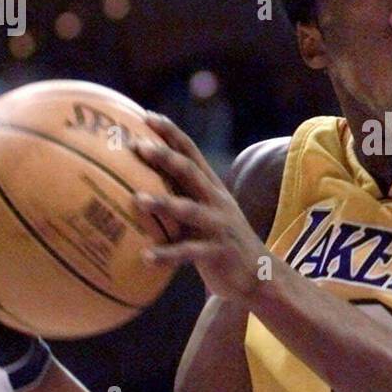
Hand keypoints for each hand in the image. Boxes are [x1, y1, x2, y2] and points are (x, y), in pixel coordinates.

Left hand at [133, 113, 262, 300]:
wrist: (259, 275)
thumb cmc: (218, 242)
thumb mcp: (202, 214)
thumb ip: (178, 198)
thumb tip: (132, 186)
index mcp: (211, 187)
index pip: (191, 151)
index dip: (170, 133)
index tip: (146, 116)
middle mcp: (217, 201)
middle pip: (191, 171)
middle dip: (165, 156)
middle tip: (138, 146)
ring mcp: (219, 225)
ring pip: (190, 209)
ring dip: (163, 203)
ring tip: (136, 199)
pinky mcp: (219, 252)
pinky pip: (190, 252)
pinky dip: (167, 254)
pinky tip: (145, 257)